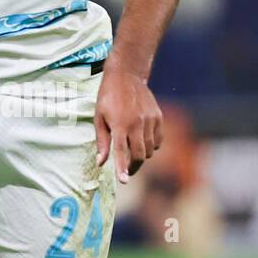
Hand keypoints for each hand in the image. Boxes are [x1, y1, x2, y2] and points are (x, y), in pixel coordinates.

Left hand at [94, 63, 162, 182]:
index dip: (122, 169)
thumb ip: (102, 141)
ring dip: (142, 156)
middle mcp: (137, 124)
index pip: (122, 152)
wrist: (127, 75)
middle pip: (139, 156)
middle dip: (132, 167)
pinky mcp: (158, 117)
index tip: (123, 182)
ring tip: (133, 150)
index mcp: (119, 124)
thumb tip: (101, 163)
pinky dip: (152, 145)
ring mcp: (150, 120)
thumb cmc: (108, 97)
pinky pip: (158, 140)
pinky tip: (143, 140)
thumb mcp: (99, 117)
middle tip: (127, 171)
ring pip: (150, 150)